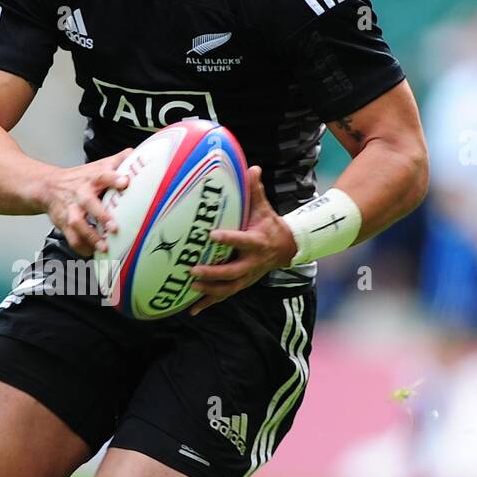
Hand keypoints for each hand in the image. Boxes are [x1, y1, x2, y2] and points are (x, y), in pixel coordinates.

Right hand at [40, 148, 133, 256]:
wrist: (48, 187)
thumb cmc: (80, 178)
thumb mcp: (98, 165)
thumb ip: (120, 160)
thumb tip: (139, 151)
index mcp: (92, 178)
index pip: (103, 175)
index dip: (114, 178)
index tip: (125, 182)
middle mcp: (81, 194)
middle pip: (90, 203)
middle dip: (101, 215)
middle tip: (114, 227)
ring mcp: (72, 211)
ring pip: (79, 225)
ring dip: (91, 237)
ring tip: (104, 247)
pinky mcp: (65, 225)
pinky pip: (72, 239)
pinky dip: (82, 248)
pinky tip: (93, 253)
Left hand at [188, 165, 296, 314]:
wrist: (286, 250)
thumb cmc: (268, 225)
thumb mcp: (264, 208)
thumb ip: (255, 190)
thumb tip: (252, 167)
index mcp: (257, 243)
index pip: (242, 241)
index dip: (228, 239)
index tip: (211, 234)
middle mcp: (252, 263)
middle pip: (232, 272)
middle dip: (213, 273)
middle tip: (193, 269)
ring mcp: (247, 277)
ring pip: (228, 288)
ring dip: (209, 290)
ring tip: (190, 286)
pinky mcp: (241, 284)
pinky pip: (223, 296)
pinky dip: (208, 303)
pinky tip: (191, 310)